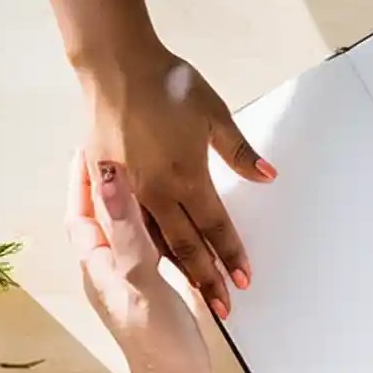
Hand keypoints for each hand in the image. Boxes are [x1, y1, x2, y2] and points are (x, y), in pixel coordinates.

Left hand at [65, 151, 210, 372]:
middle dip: (105, 185)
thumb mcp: (139, 277)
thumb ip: (126, 227)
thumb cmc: (155, 339)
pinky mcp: (156, 290)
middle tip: (114, 150)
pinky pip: (152, 247)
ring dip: (132, 203)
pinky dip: (158, 226)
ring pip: (127, 231)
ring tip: (143, 174)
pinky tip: (173, 218)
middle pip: (102, 218)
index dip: (82, 180)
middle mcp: (112, 270)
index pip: (82, 213)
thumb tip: (109, 176)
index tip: (87, 146)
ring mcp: (133, 280)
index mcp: (100, 264)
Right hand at [79, 43, 277, 319]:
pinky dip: (142, 248)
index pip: (215, 227)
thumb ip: (240, 152)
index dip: (231, 255)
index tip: (245, 280)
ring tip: (193, 294)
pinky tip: (149, 261)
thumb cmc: (168, 84)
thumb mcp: (213, 113)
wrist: (115, 64)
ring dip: (175, 270)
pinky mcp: (104, 183)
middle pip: (185, 247)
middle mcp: (155, 192)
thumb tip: (269, 178)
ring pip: (153, 243)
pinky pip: (126, 227)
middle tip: (224, 308)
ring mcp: (125, 191)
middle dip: (207, 278)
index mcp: (186, 176)